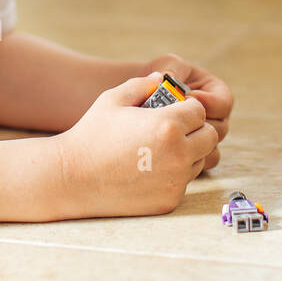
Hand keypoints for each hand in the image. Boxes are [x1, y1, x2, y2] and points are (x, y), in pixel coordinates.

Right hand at [55, 73, 217, 217]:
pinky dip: (174, 174)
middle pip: (209, 136)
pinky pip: (184, 182)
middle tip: (172, 129)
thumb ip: (142, 85)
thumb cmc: (91, 135)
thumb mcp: (113, 99)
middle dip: (194, 129)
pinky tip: (149, 169)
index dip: (186, 108)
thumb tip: (162, 80)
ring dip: (188, 152)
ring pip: (200, 160)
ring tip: (159, 148)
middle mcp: (179, 155)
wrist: (72, 178)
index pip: (200, 111)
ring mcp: (176, 180)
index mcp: (168, 125)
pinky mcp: (169, 200)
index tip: (173, 110)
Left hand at [146, 53, 233, 170]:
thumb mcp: (167, 66)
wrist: (140, 101)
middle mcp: (215, 120)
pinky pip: (197, 164)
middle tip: (175, 120)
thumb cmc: (158, 79)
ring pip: (210, 150)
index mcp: (216, 95)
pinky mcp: (191, 157)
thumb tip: (171, 78)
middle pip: (220, 130)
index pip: (224, 103)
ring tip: (168, 134)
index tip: (188, 98)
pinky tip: (163, 148)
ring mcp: (204, 140)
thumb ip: (173, 68)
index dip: (209, 103)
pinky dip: (183, 159)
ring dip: (190, 144)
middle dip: (197, 125)